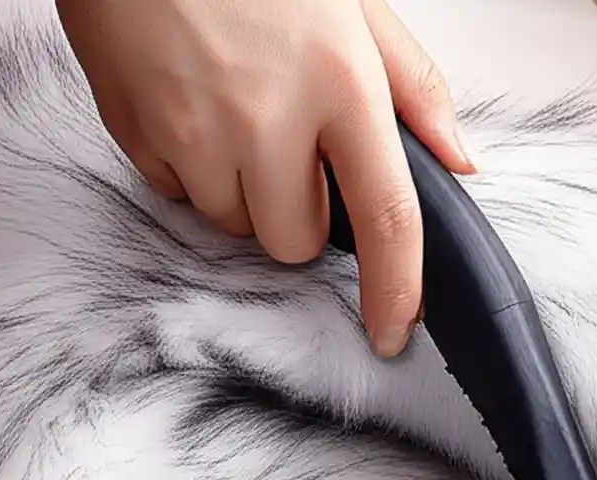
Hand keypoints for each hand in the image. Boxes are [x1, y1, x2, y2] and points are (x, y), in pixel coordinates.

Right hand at [56, 0, 475, 356]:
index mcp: (341, 82)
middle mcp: (269, 117)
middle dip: (302, 217)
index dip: (396, 288)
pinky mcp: (138, 133)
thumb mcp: (355, 4)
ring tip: (235, 109)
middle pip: (296, 241)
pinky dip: (192, 169)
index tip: (394, 331)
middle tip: (291, 148)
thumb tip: (457, 164)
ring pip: (234, 224)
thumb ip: (414, 86)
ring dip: (245, 192)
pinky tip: (192, 103)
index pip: (386, 215)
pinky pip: (177, 194)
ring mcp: (196, 130)